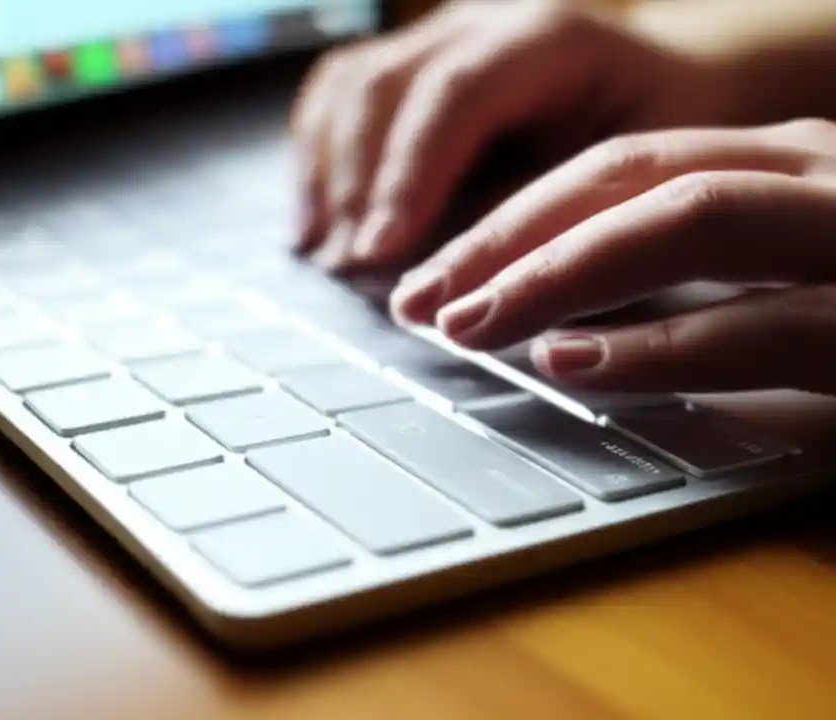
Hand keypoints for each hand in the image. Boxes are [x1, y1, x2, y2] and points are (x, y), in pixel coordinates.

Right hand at [292, 0, 726, 271]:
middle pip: (384, 88)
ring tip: (324, 254)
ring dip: (327, 176)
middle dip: (357, 185)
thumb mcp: (632, 176)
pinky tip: (313, 224)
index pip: (457, 94)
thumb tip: (452, 270)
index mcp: (546, 38)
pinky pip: (338, 96)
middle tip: (348, 268)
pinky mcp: (410, 64)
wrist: (671, 81)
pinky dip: (317, 160)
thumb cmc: (665, 132)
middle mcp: (479, 21)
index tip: (381, 250)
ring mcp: (437, 36)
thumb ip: (543, 214)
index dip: (411, 174)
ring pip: (349, 88)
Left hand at [391, 119, 835, 394]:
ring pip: (686, 219)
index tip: (429, 280)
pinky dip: (656, 346)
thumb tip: (552, 325)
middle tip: (418, 302)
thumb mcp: (785, 272)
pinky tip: (572, 361)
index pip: (616, 170)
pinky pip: (761, 326)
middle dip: (506, 240)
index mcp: (775, 162)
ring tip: (467, 324)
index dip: (508, 223)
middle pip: (629, 178)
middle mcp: (809, 174)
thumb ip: (687, 278)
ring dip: (559, 273)